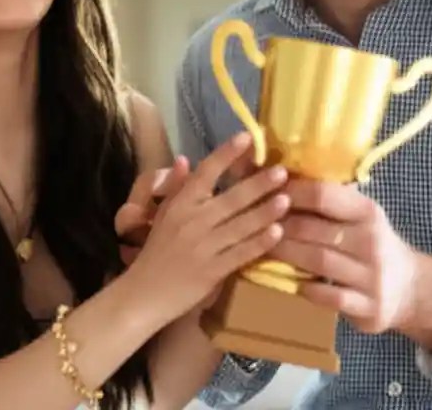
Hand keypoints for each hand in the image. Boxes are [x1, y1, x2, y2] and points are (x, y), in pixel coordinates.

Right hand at [122, 132, 289, 323]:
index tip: (247, 138)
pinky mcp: (213, 272)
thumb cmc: (155, 251)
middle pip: (231, 198)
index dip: (226, 154)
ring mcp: (204, 247)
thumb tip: (183, 159)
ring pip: (241, 226)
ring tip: (287, 200)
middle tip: (282, 171)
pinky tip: (278, 233)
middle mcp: (193, 222)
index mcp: (179, 204)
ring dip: (266, 212)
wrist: (144, 294)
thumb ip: (176, 188)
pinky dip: (259, 243)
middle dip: (258, 184)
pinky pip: (241, 254)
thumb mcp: (162, 216)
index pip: (205, 172)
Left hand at [267, 179, 420, 334]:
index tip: (266, 192)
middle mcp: (371, 241)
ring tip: (263, 250)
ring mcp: (371, 276)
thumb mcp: (361, 216)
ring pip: (318, 261)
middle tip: (254, 224)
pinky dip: (308, 290)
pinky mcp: (368, 307)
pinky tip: (292, 284)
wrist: (410, 288)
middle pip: (313, 229)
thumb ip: (330, 200)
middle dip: (279, 226)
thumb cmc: (371, 244)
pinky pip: (329, 297)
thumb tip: (281, 174)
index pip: (323, 195)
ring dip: (286, 255)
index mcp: (367, 212)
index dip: (290, 192)